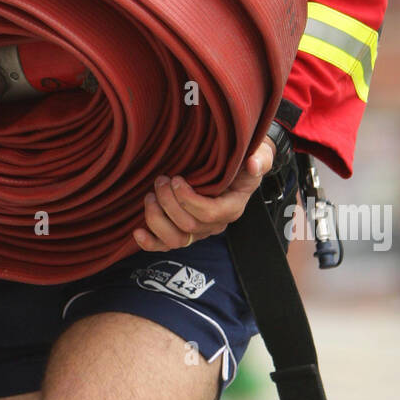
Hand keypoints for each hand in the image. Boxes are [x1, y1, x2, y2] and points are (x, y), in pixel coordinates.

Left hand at [133, 137, 275, 251]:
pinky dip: (150, 243)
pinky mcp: (182, 231)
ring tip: (150, 196)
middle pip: (189, 226)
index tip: (176, 178)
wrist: (232, 166)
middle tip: (161, 180)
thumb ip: (261, 157)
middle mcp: (215, 224)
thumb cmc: (241, 158)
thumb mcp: (258, 153)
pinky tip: (137, 231)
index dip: (188, 199)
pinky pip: (165, 246)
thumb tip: (253, 164)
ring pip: (176, 239)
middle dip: (169, 203)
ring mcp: (198, 231)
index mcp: (232, 207)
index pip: (209, 213)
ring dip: (157, 218)